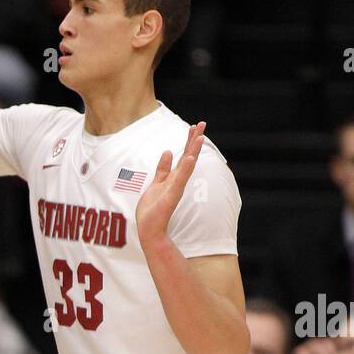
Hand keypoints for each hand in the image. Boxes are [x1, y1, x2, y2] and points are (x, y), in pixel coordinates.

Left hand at [136, 121, 205, 246]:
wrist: (150, 230)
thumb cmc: (152, 210)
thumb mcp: (156, 184)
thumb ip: (163, 169)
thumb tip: (168, 151)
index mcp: (173, 177)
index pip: (184, 155)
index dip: (189, 140)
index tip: (195, 126)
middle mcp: (177, 181)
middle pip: (188, 156)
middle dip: (194, 140)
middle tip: (203, 123)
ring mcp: (175, 188)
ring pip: (186, 166)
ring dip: (193, 151)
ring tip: (200, 137)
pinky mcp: (171, 196)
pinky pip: (179, 180)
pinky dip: (185, 169)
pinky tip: (191, 158)